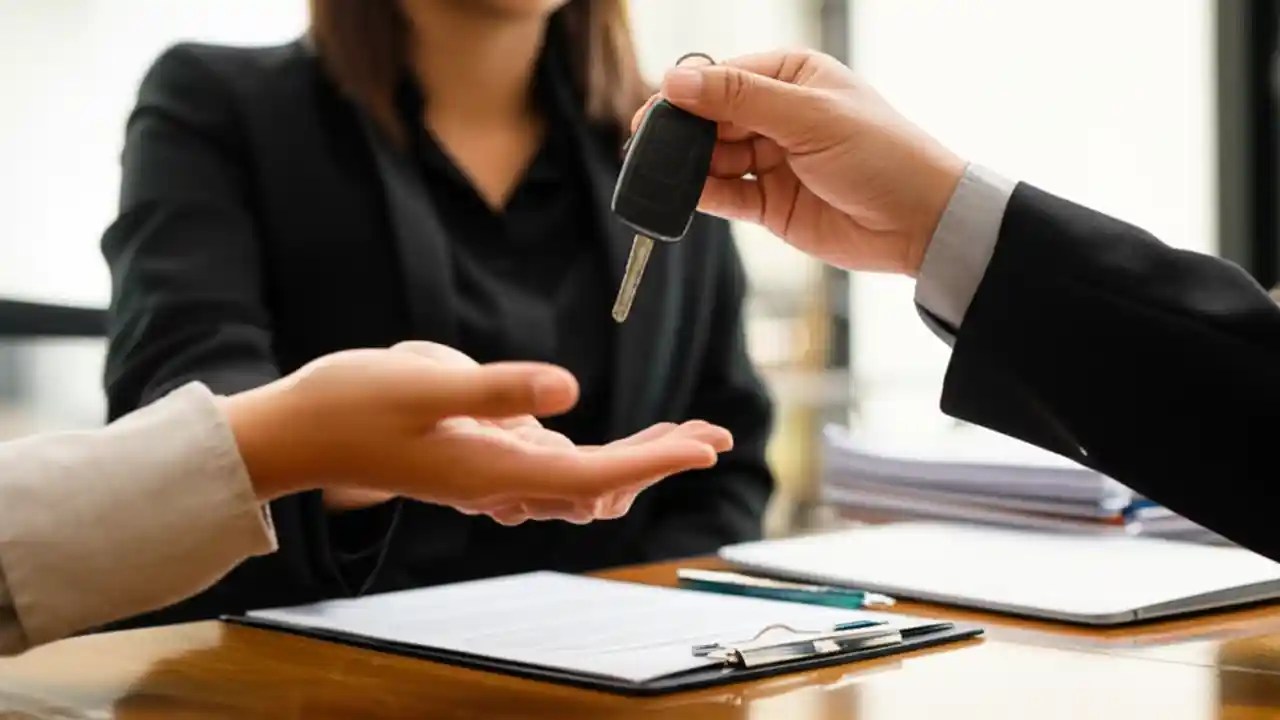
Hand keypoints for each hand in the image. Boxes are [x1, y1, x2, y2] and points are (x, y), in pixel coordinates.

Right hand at [222, 343, 731, 525]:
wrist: (300, 432)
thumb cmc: (352, 405)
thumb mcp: (424, 382)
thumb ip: (498, 390)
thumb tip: (571, 393)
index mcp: (491, 471)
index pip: (594, 472)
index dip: (655, 460)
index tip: (705, 447)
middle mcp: (500, 481)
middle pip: (600, 483)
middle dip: (660, 461)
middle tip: (716, 435)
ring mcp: (492, 471)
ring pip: (583, 478)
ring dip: (636, 458)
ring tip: (687, 432)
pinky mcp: (483, 454)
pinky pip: (555, 465)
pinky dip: (600, 453)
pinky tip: (627, 439)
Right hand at [636, 51, 966, 275]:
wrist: (921, 223)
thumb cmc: (882, 155)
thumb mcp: (809, 117)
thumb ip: (739, 99)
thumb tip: (677, 81)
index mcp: (792, 77)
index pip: (723, 77)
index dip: (687, 94)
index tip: (655, 112)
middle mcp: (778, 115)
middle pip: (711, 119)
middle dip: (682, 133)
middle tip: (647, 147)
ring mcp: (772, 160)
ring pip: (713, 158)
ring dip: (689, 167)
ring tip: (663, 175)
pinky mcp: (770, 203)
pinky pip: (725, 195)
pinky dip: (703, 195)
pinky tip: (683, 196)